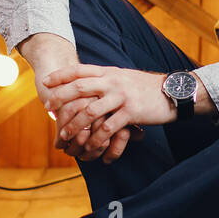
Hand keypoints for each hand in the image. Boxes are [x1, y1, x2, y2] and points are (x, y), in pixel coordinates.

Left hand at [40, 64, 175, 163]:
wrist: (172, 92)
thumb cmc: (146, 86)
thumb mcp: (123, 76)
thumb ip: (106, 78)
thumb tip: (87, 80)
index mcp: (109, 72)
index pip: (80, 70)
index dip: (61, 76)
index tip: (46, 82)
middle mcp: (113, 82)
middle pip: (80, 88)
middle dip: (61, 98)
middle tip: (48, 108)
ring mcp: (121, 97)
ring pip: (90, 111)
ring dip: (75, 125)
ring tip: (65, 135)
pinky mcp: (130, 113)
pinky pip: (108, 128)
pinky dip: (97, 139)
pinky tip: (90, 147)